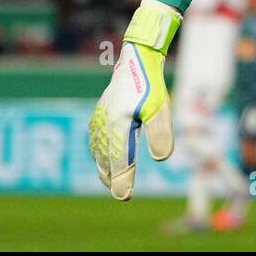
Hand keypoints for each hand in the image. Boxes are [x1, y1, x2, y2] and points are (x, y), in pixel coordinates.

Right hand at [88, 0, 181, 200]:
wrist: (136, 60)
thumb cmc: (150, 85)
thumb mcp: (160, 109)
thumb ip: (160, 134)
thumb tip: (161, 159)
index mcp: (118, 125)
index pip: (119, 161)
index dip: (123, 180)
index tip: (126, 196)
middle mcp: (104, 124)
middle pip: (105, 159)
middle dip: (113, 178)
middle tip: (123, 194)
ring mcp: (99, 118)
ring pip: (97, 150)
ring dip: (104, 167)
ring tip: (112, 180)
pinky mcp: (99, 113)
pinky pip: (95, 139)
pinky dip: (99, 153)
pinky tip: (104, 157)